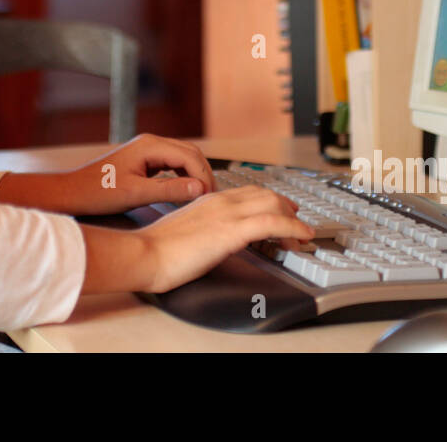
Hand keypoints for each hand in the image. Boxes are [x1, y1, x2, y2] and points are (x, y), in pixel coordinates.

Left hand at [59, 134, 217, 215]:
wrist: (73, 192)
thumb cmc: (97, 192)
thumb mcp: (136, 194)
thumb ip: (169, 190)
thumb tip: (199, 188)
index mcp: (149, 146)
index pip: (189, 156)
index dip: (203, 176)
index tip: (209, 196)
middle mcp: (150, 143)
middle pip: (189, 153)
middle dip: (203, 174)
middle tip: (212, 196)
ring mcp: (147, 151)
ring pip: (182, 158)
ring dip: (195, 174)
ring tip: (203, 195)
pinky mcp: (144, 160)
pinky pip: (172, 164)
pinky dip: (183, 176)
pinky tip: (187, 190)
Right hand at [138, 185, 314, 292]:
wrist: (145, 254)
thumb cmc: (157, 249)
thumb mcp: (185, 232)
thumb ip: (203, 229)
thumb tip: (214, 240)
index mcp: (208, 200)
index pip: (247, 193)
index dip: (270, 201)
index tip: (281, 212)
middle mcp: (219, 201)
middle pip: (265, 194)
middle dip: (286, 208)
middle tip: (298, 223)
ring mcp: (226, 214)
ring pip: (273, 203)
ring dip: (293, 219)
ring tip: (302, 235)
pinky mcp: (231, 231)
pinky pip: (272, 222)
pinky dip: (293, 227)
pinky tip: (301, 236)